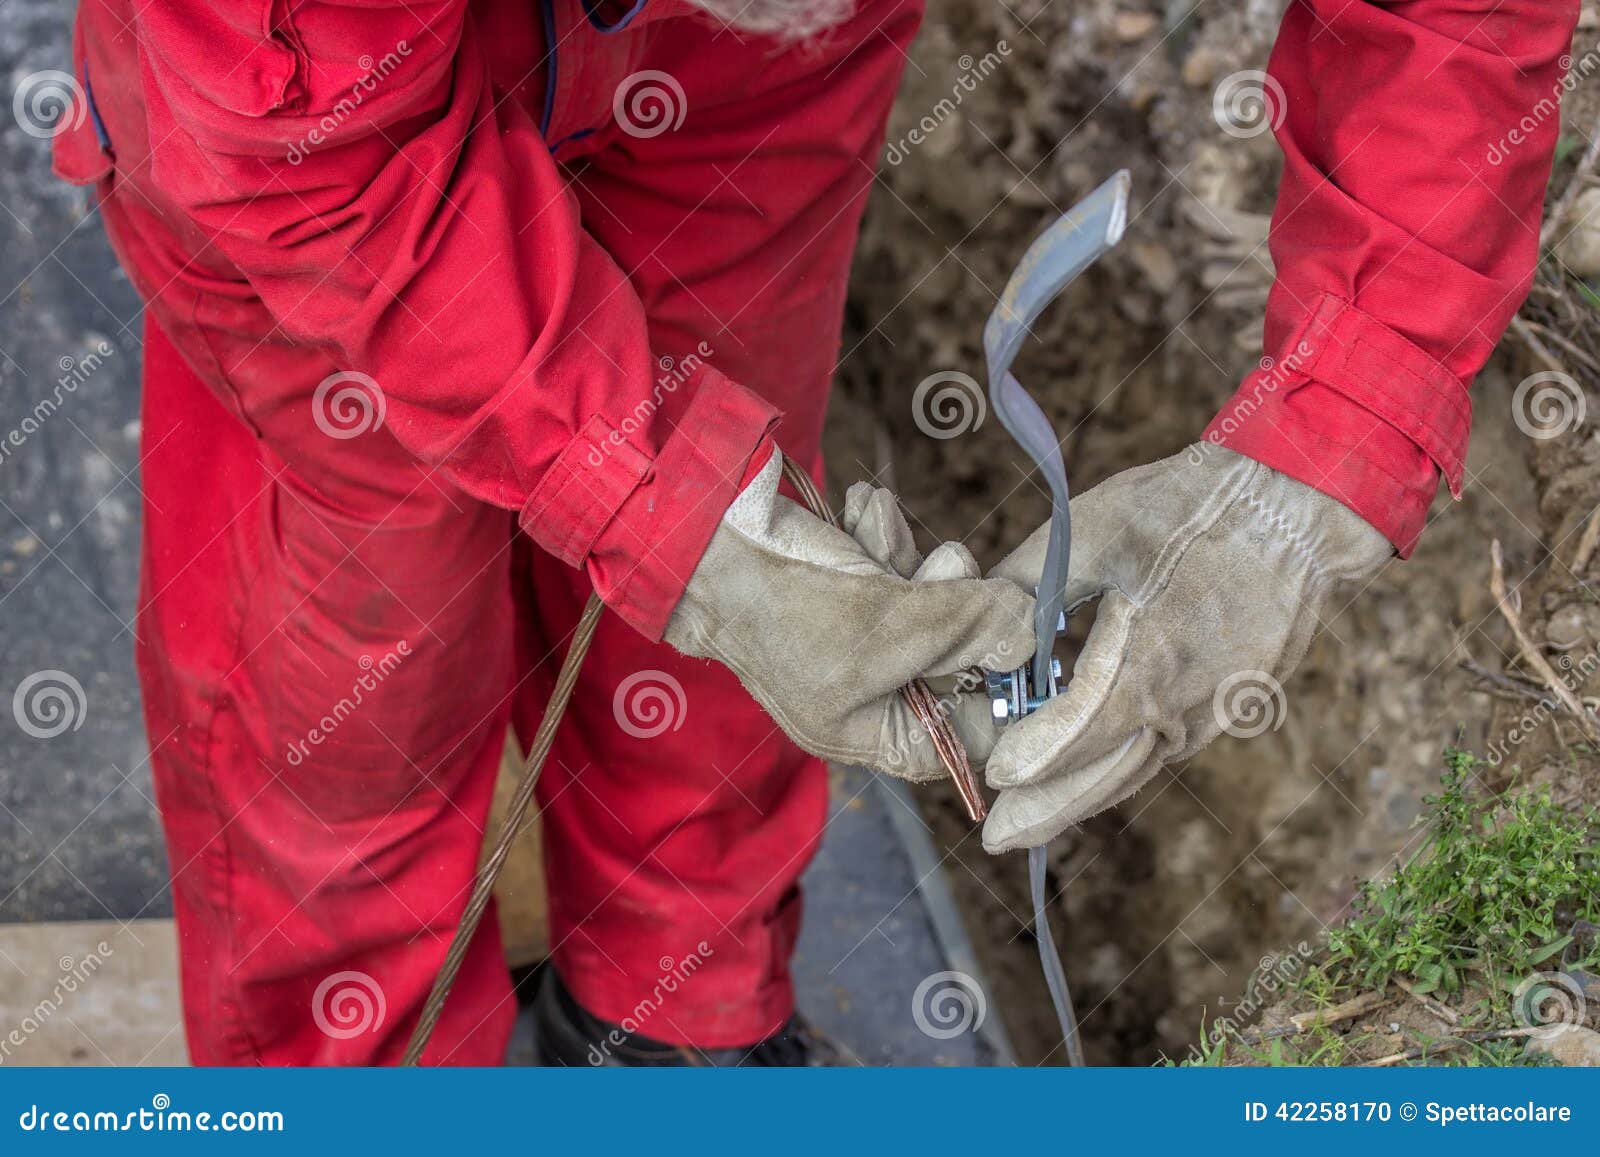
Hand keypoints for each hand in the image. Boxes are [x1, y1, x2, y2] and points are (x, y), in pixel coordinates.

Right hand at [665, 451, 1035, 779]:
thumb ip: (972, 628)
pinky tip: (862, 513)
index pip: (965, 738)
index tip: (1026, 644)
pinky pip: (894, 568)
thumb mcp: (894, 624)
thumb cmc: (789, 605)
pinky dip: (883, 536)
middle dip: (952, 600)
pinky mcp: (850, 591)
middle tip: (946, 563)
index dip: (1001, 694)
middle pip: (955, 658)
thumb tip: (1028, 631)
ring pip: (929, 602)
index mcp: (873, 733)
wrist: (708, 542)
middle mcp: (870, 695)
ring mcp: (859, 640)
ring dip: (910, 555)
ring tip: (875, 527)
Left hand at [981, 445, 1391, 852]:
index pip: (1080, 734)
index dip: (1034, 759)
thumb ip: (1032, 579)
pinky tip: (1089, 771)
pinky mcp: (1232, 704)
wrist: (1299, 506)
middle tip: (997, 838)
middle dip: (1048, 810)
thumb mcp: (1096, 527)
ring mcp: (1216, 709)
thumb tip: (983, 620)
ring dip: (1083, 794)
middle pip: (1107, 774)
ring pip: (1138, 768)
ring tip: (1030, 820)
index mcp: (1152, 657)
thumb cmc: (1192, 507)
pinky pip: (1166, 746)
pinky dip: (1121, 765)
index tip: (995, 777)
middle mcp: (1187, 701)